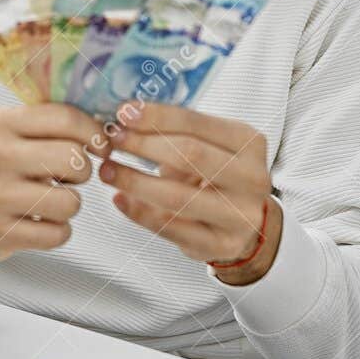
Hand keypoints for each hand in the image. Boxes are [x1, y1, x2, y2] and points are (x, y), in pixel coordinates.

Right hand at [0, 104, 99, 260]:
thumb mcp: (13, 131)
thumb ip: (52, 123)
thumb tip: (107, 127)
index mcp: (0, 123)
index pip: (65, 119)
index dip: (94, 135)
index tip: (100, 147)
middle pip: (73, 160)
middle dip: (82, 172)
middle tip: (69, 177)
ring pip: (69, 202)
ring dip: (70, 204)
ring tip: (51, 201)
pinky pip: (57, 234)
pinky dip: (58, 231)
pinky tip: (42, 222)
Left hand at [95, 101, 280, 285]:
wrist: (247, 224)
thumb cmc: (221, 177)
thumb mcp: (211, 147)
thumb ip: (177, 132)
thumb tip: (126, 118)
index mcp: (249, 143)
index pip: (197, 123)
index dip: (157, 116)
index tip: (124, 112)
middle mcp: (251, 178)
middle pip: (190, 155)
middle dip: (144, 144)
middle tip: (112, 140)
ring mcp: (239, 215)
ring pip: (178, 196)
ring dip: (134, 180)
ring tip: (107, 170)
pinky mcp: (221, 245)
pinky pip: (170, 227)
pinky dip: (139, 211)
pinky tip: (120, 198)